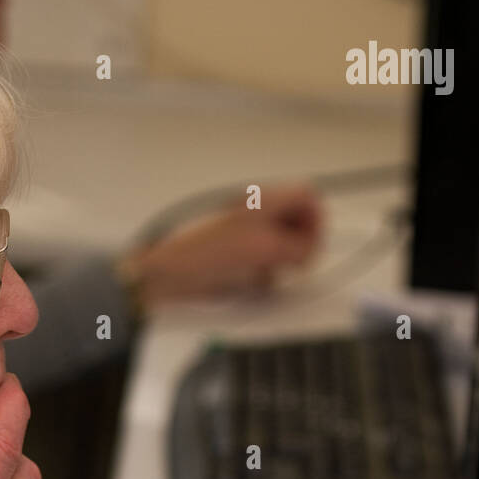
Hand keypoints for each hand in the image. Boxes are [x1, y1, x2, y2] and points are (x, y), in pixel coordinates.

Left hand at [119, 184, 322, 305]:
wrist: (163, 273)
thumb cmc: (204, 253)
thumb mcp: (263, 248)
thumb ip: (296, 247)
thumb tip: (308, 252)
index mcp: (262, 199)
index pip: (307, 197)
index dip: (316, 222)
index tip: (312, 247)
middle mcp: (254, 211)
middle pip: (294, 222)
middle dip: (299, 244)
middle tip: (295, 265)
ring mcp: (241, 232)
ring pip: (279, 244)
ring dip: (280, 260)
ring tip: (268, 273)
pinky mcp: (230, 254)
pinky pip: (259, 261)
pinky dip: (261, 272)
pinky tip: (250, 281)